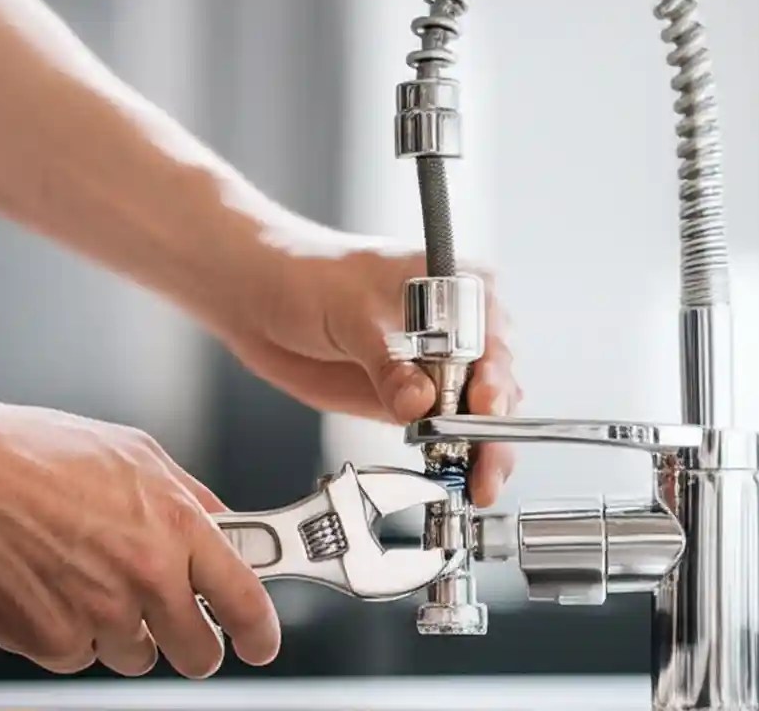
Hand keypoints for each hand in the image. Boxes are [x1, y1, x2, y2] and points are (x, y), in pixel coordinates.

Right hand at [0, 399, 278, 678]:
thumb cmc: (32, 452)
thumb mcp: (135, 453)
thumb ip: (188, 496)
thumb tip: (223, 525)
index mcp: (176, 526)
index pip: (245, 600)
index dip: (259, 630)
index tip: (259, 641)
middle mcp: (145, 576)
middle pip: (199, 651)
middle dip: (193, 643)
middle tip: (173, 622)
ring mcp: (99, 615)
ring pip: (138, 656)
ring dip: (124, 632)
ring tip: (86, 580)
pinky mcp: (52, 642)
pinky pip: (81, 657)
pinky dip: (71, 634)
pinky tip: (50, 589)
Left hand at [218, 226, 521, 506]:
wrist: (262, 298)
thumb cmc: (307, 274)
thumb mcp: (349, 309)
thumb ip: (385, 359)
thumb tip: (418, 401)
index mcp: (460, 287)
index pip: (491, 337)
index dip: (492, 374)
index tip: (483, 404)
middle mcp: (462, 329)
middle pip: (496, 384)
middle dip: (495, 427)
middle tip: (484, 463)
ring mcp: (441, 368)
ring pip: (479, 417)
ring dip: (483, 451)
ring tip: (478, 483)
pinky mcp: (416, 402)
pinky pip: (447, 436)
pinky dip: (456, 461)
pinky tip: (460, 481)